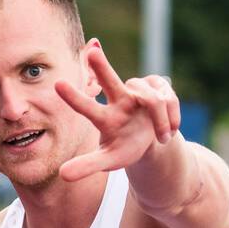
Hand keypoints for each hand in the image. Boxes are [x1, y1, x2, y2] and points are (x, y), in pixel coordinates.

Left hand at [55, 41, 181, 182]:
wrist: (153, 141)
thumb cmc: (126, 148)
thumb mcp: (109, 161)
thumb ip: (87, 166)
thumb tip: (62, 175)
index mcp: (105, 117)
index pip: (87, 107)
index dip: (74, 97)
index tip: (57, 84)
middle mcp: (119, 99)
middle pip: (110, 80)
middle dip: (102, 66)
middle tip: (92, 52)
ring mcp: (139, 91)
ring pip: (152, 100)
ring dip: (160, 121)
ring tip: (162, 138)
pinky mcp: (159, 86)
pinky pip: (169, 99)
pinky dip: (172, 117)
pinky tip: (171, 129)